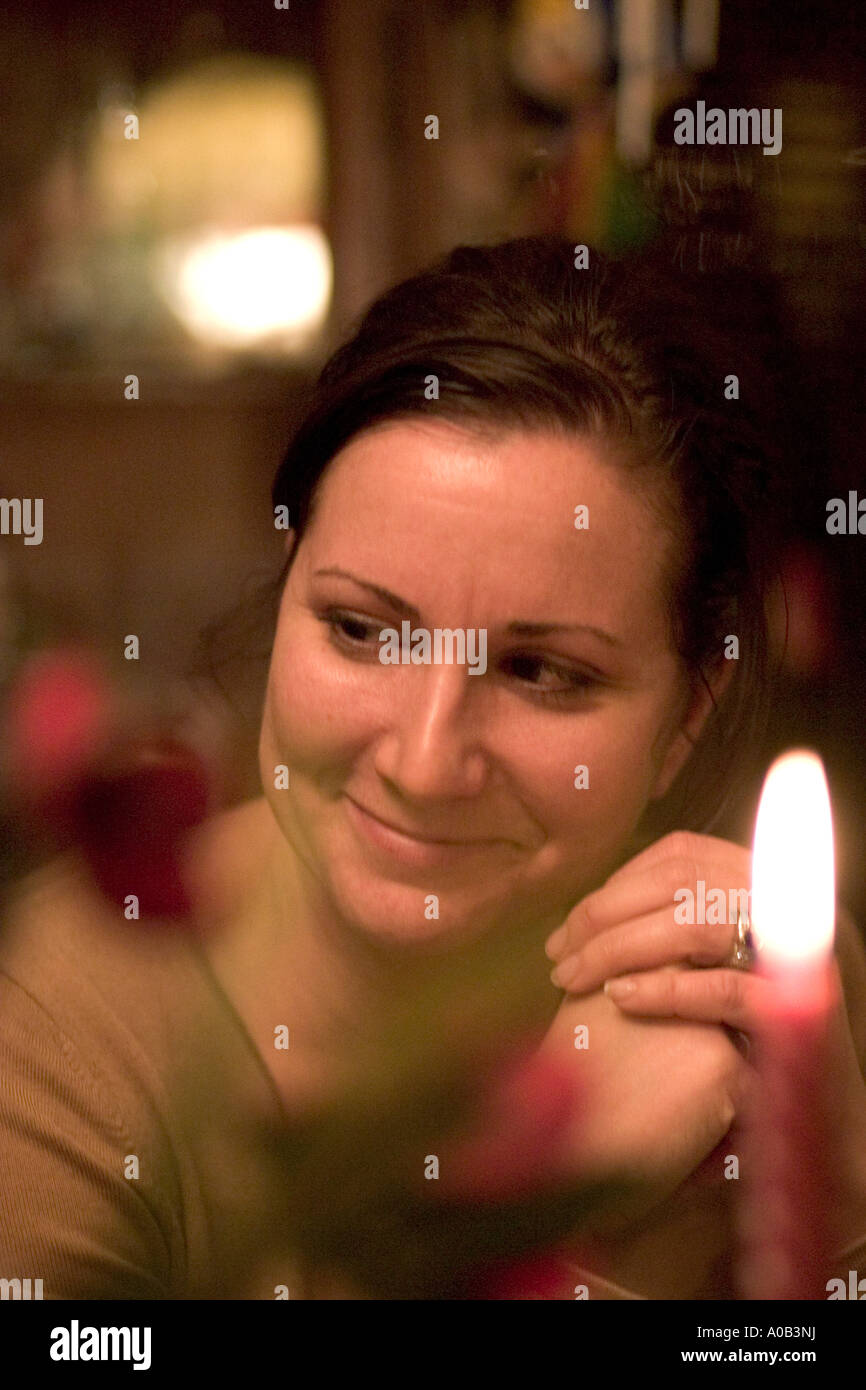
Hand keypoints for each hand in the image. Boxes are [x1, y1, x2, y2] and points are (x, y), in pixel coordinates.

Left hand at [544, 830, 865, 1246]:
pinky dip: (666, 990)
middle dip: (605, 914)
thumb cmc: (753, 1041)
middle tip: (558, 954)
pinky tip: (620, 1000)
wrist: (820, 1120)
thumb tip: (596, 909)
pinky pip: (726, 990)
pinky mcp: (802, 1017)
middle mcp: (792, 906)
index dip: (617, 885)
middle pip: (682, 880)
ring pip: (698, 924)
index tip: (571, 926)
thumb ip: (677, 925)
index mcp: (769, 883)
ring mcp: (802, 957)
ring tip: (575, 978)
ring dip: (621, 947)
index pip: (681, 856)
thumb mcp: (718, 964)